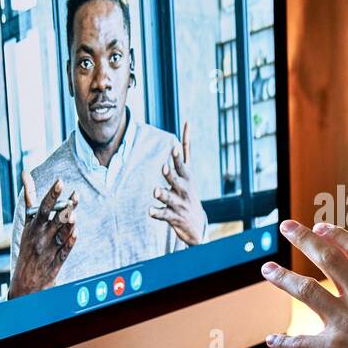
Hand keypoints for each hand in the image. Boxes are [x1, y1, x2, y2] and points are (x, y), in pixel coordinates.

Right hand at [9, 174, 78, 297]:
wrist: (25, 280)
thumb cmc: (28, 245)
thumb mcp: (27, 222)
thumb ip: (30, 199)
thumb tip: (25, 174)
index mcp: (34, 226)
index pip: (43, 207)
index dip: (52, 194)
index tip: (60, 181)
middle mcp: (41, 236)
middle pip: (55, 219)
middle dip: (64, 208)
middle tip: (74, 195)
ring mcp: (49, 249)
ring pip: (60, 234)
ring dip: (68, 224)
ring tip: (74, 213)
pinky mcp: (56, 262)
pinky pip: (64, 251)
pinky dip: (70, 242)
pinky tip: (76, 232)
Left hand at [150, 120, 206, 245]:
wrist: (196, 225)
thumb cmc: (188, 192)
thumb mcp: (189, 172)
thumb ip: (184, 150)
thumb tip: (187, 122)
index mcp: (187, 177)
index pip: (182, 165)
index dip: (178, 156)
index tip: (174, 147)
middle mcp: (184, 189)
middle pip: (176, 179)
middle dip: (171, 174)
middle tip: (164, 167)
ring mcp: (179, 203)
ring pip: (169, 197)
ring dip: (163, 193)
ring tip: (156, 191)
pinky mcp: (174, 217)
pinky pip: (164, 214)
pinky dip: (157, 212)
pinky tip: (151, 211)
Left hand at [261, 220, 347, 347]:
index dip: (339, 235)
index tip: (322, 226)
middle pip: (329, 260)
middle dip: (304, 239)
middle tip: (287, 226)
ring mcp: (347, 324)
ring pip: (306, 290)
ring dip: (283, 278)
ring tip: (267, 269)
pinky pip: (299, 343)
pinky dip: (283, 342)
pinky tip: (271, 340)